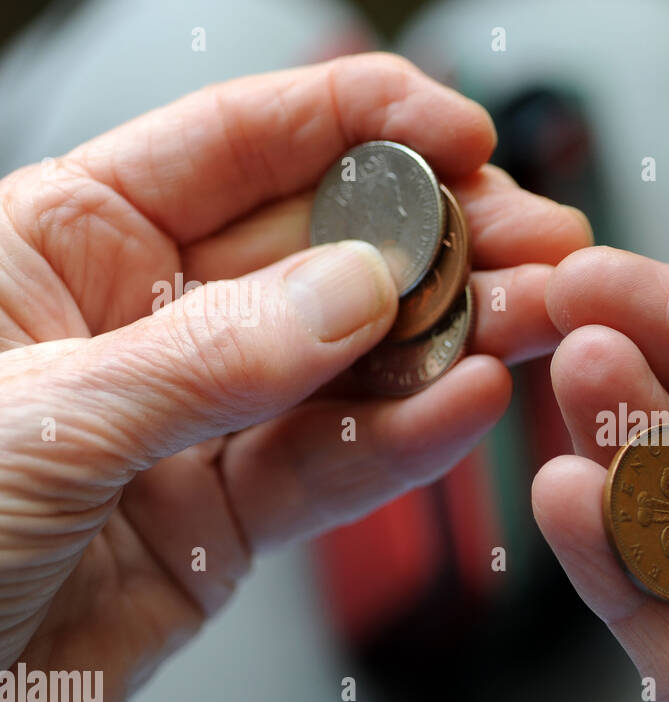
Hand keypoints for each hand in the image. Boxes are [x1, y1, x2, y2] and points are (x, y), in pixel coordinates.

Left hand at [0, 53, 589, 701]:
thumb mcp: (44, 424)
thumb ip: (212, 355)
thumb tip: (352, 293)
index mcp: (58, 245)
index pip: (236, 145)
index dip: (361, 125)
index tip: (459, 138)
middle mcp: (137, 325)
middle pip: (318, 253)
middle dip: (438, 242)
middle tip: (536, 247)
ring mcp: (192, 426)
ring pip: (346, 366)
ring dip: (451, 342)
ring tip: (535, 323)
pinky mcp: (225, 525)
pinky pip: (332, 469)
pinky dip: (407, 444)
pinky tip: (470, 407)